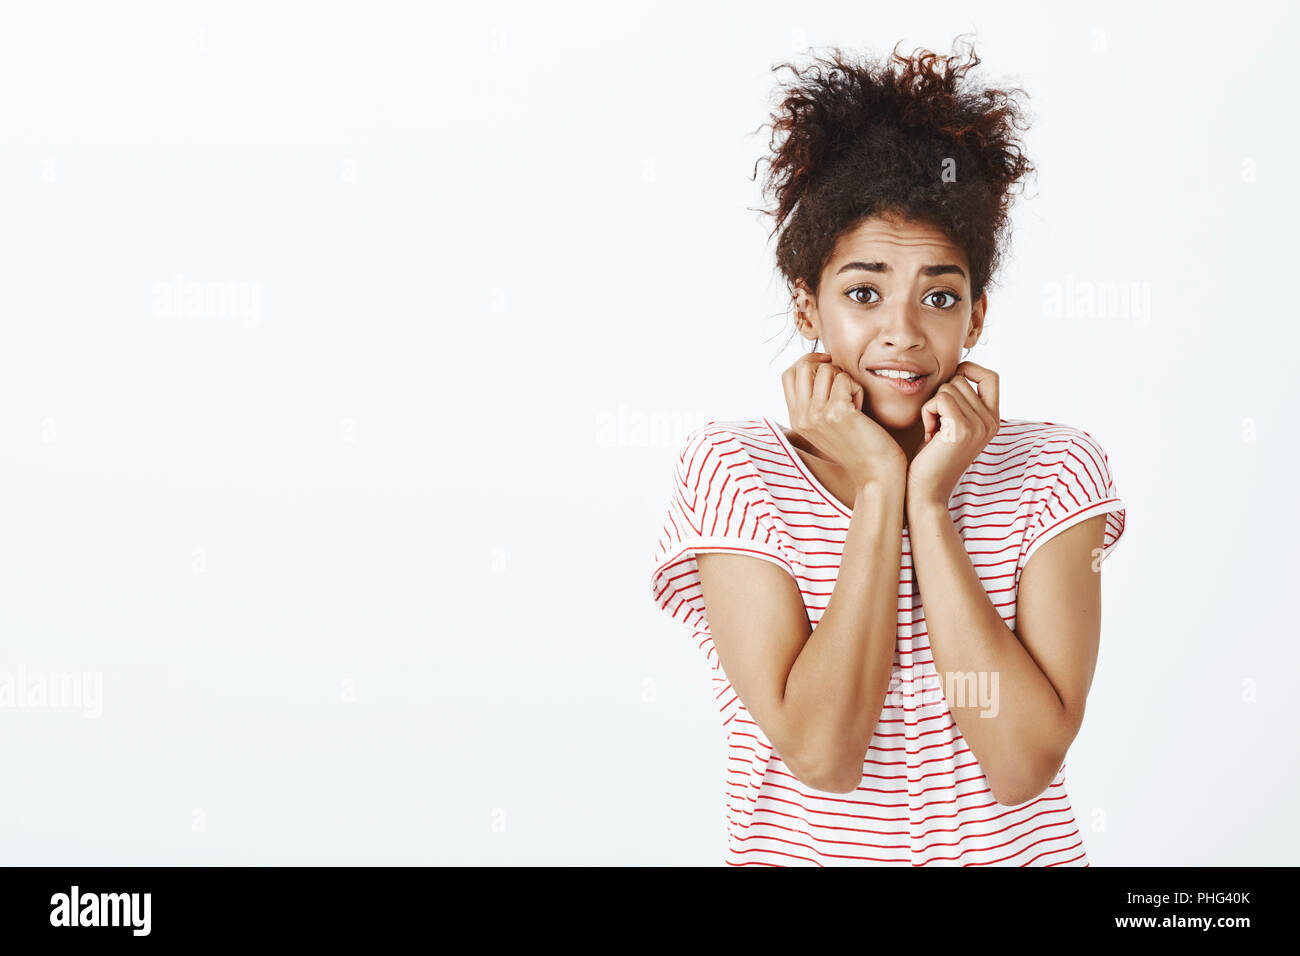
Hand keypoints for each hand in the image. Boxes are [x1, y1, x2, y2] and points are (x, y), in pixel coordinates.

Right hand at [781, 352, 906, 489]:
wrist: (875, 473)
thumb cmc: (858, 445)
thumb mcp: (826, 424)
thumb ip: (814, 401)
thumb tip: (816, 364)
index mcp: (795, 419)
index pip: (788, 374)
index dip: (808, 362)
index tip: (828, 366)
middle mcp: (801, 418)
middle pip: (803, 367)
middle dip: (827, 367)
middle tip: (843, 382)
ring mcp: (816, 415)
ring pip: (826, 370)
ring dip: (845, 379)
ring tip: (853, 401)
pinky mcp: (836, 412)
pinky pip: (845, 379)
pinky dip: (857, 389)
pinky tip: (861, 409)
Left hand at [906, 361, 1000, 510]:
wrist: (927, 492)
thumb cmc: (932, 457)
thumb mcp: (952, 425)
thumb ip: (961, 402)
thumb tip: (957, 369)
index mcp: (993, 419)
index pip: (991, 376)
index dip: (970, 369)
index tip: (949, 383)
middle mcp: (992, 421)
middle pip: (961, 379)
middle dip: (941, 395)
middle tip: (937, 424)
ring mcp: (979, 425)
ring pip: (948, 387)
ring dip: (932, 406)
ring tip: (934, 432)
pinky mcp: (962, 429)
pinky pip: (940, 399)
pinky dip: (927, 413)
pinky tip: (929, 435)